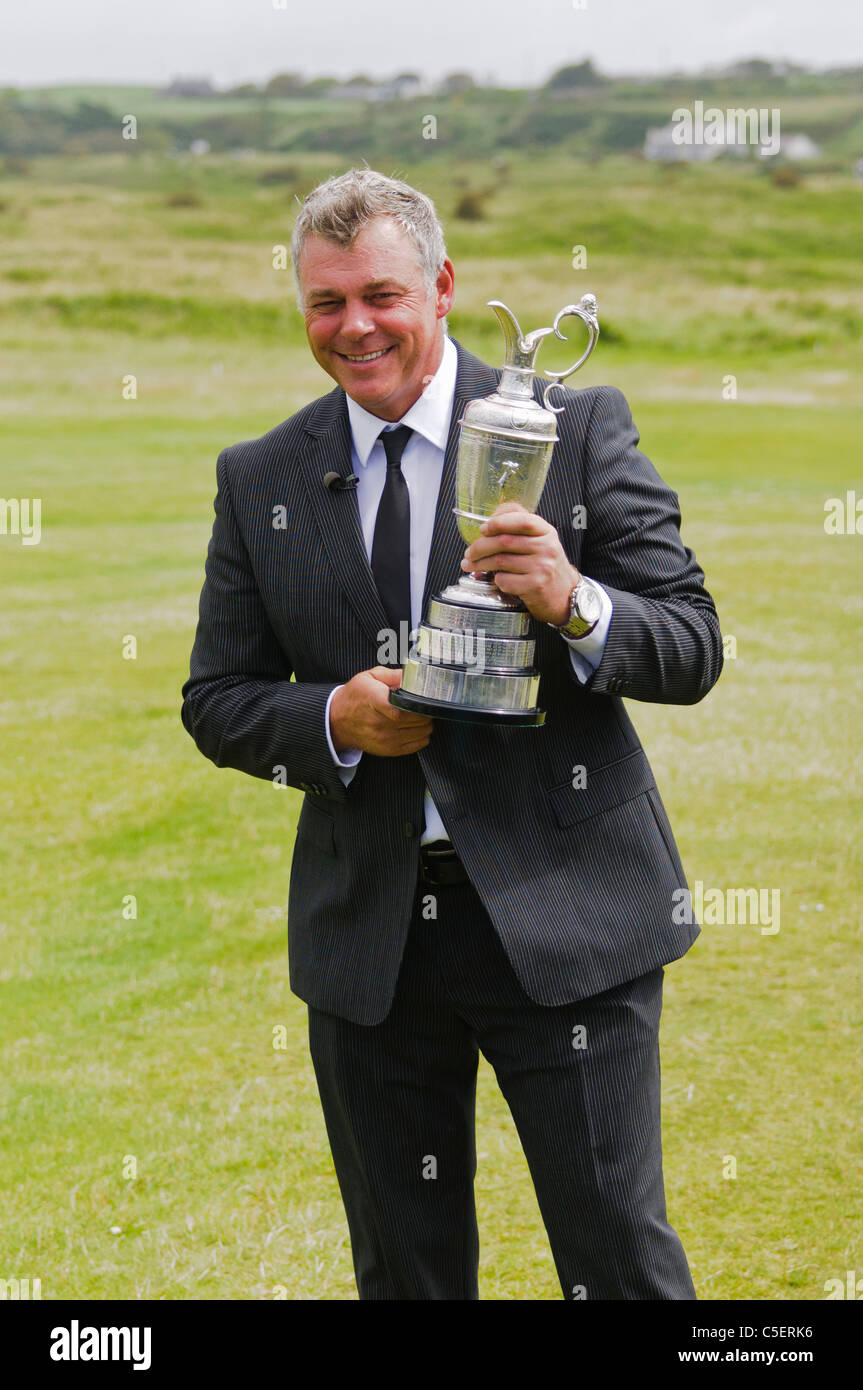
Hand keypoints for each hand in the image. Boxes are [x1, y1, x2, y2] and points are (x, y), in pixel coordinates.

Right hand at [330, 666, 432, 756]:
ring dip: (426, 724)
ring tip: (420, 716)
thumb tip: (413, 675)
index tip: (423, 698)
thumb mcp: (369, 677)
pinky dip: (422, 736)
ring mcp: (385, 739)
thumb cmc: (354, 697)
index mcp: (376, 701)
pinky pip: (417, 745)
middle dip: (426, 711)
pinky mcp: (388, 750)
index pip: (404, 708)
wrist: (337, 721)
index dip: (419, 704)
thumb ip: (392, 675)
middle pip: (418, 720)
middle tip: (423, 705)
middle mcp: (381, 723)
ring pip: (421, 733)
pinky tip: (416, 728)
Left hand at [460, 502, 579, 626]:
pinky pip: (505, 580)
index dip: (498, 523)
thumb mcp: (540, 541)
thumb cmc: (545, 565)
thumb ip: (518, 528)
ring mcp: (542, 567)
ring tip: (471, 566)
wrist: (564, 594)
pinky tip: (497, 579)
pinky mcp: (535, 586)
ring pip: (500, 561)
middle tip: (469, 553)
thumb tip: (487, 524)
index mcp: (546, 532)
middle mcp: (546, 547)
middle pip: (505, 541)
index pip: (522, 520)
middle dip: (480, 547)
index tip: (482, 529)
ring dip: (480, 564)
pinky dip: (496, 580)